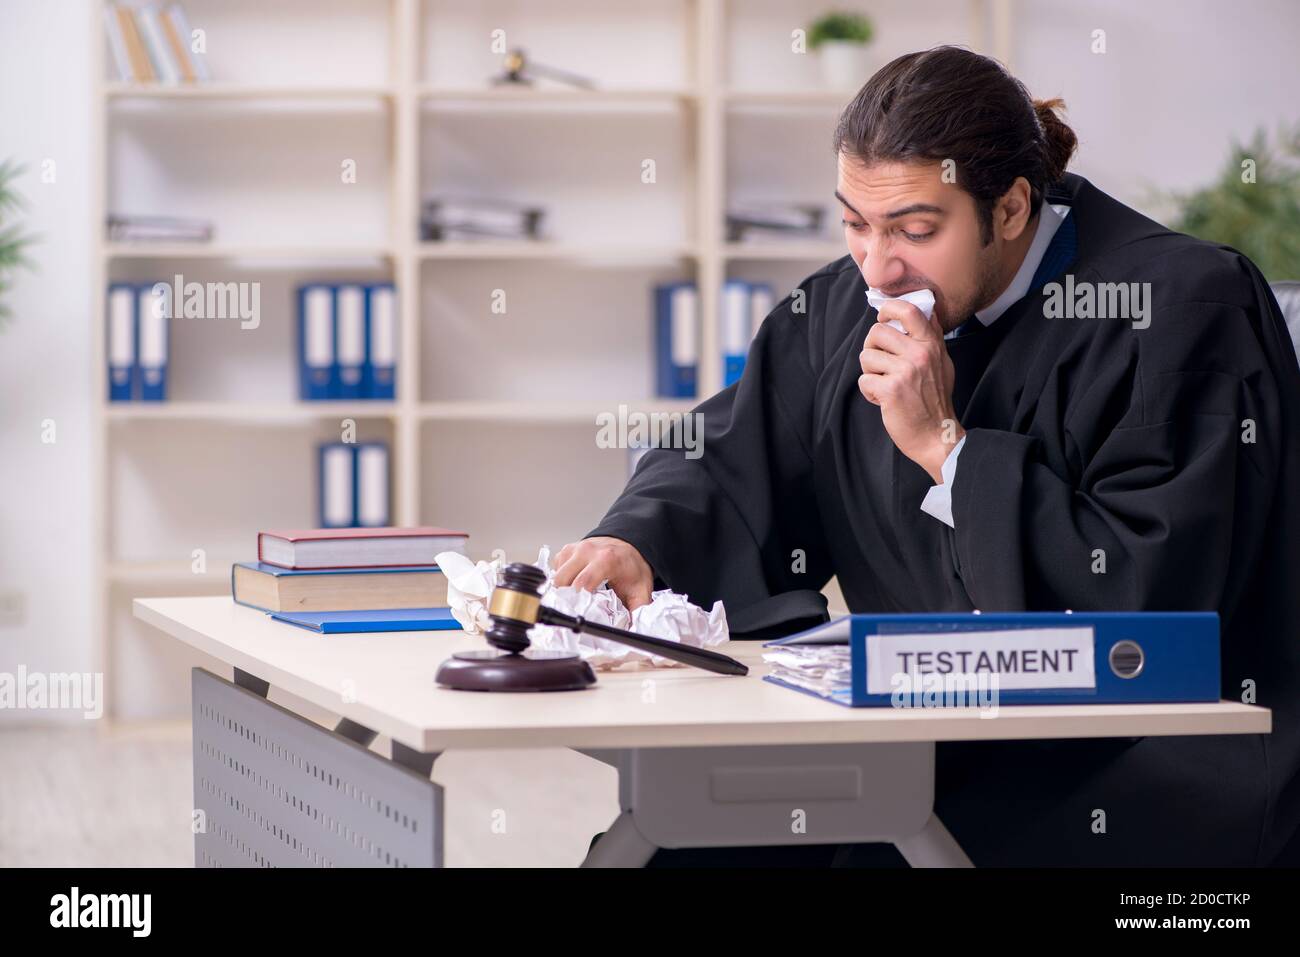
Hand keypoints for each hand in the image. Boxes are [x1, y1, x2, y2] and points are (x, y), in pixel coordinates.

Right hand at [553, 536, 653, 609]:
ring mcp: (575, 549)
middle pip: (563, 580)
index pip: (582, 583)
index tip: (579, 614)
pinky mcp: (567, 550)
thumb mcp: (640, 589)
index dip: (578, 601)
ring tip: (572, 600)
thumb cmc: (631, 567)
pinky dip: (560, 581)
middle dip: (566, 598)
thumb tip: (633, 631)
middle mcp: (588, 551)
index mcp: (606, 560)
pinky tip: (571, 586)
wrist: (628, 546)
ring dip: (561, 590)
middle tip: (574, 610)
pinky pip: (555, 570)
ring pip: (556, 576)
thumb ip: (638, 611)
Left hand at [859, 299, 964, 482]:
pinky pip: (864, 379)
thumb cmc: (935, 400)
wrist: (936, 435)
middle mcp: (920, 353)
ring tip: (885, 384)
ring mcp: (905, 370)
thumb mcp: (942, 363)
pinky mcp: (891, 388)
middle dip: (872, 347)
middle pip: (877, 331)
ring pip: (866, 356)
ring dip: (870, 372)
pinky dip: (869, 391)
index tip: (883, 318)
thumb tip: (928, 311)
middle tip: (880, 364)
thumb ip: (932, 337)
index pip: (908, 310)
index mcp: (931, 344)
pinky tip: (883, 399)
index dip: (888, 309)